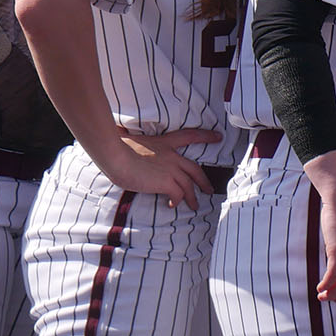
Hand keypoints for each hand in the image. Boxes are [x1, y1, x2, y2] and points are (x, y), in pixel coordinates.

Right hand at [91, 128, 221, 209]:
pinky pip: (178, 195)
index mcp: (164, 143)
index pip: (189, 136)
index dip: (206, 136)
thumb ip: (130, 136)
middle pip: (195, 169)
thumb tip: (118, 130)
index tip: (218, 136)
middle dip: (204, 180)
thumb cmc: (118, 148)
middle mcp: (171, 156)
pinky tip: (172, 205)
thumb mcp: (129, 139)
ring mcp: (171, 169)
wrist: (117, 157)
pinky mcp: (166, 182)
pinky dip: (177, 201)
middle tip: (209, 189)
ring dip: (193, 197)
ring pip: (189, 185)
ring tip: (194, 205)